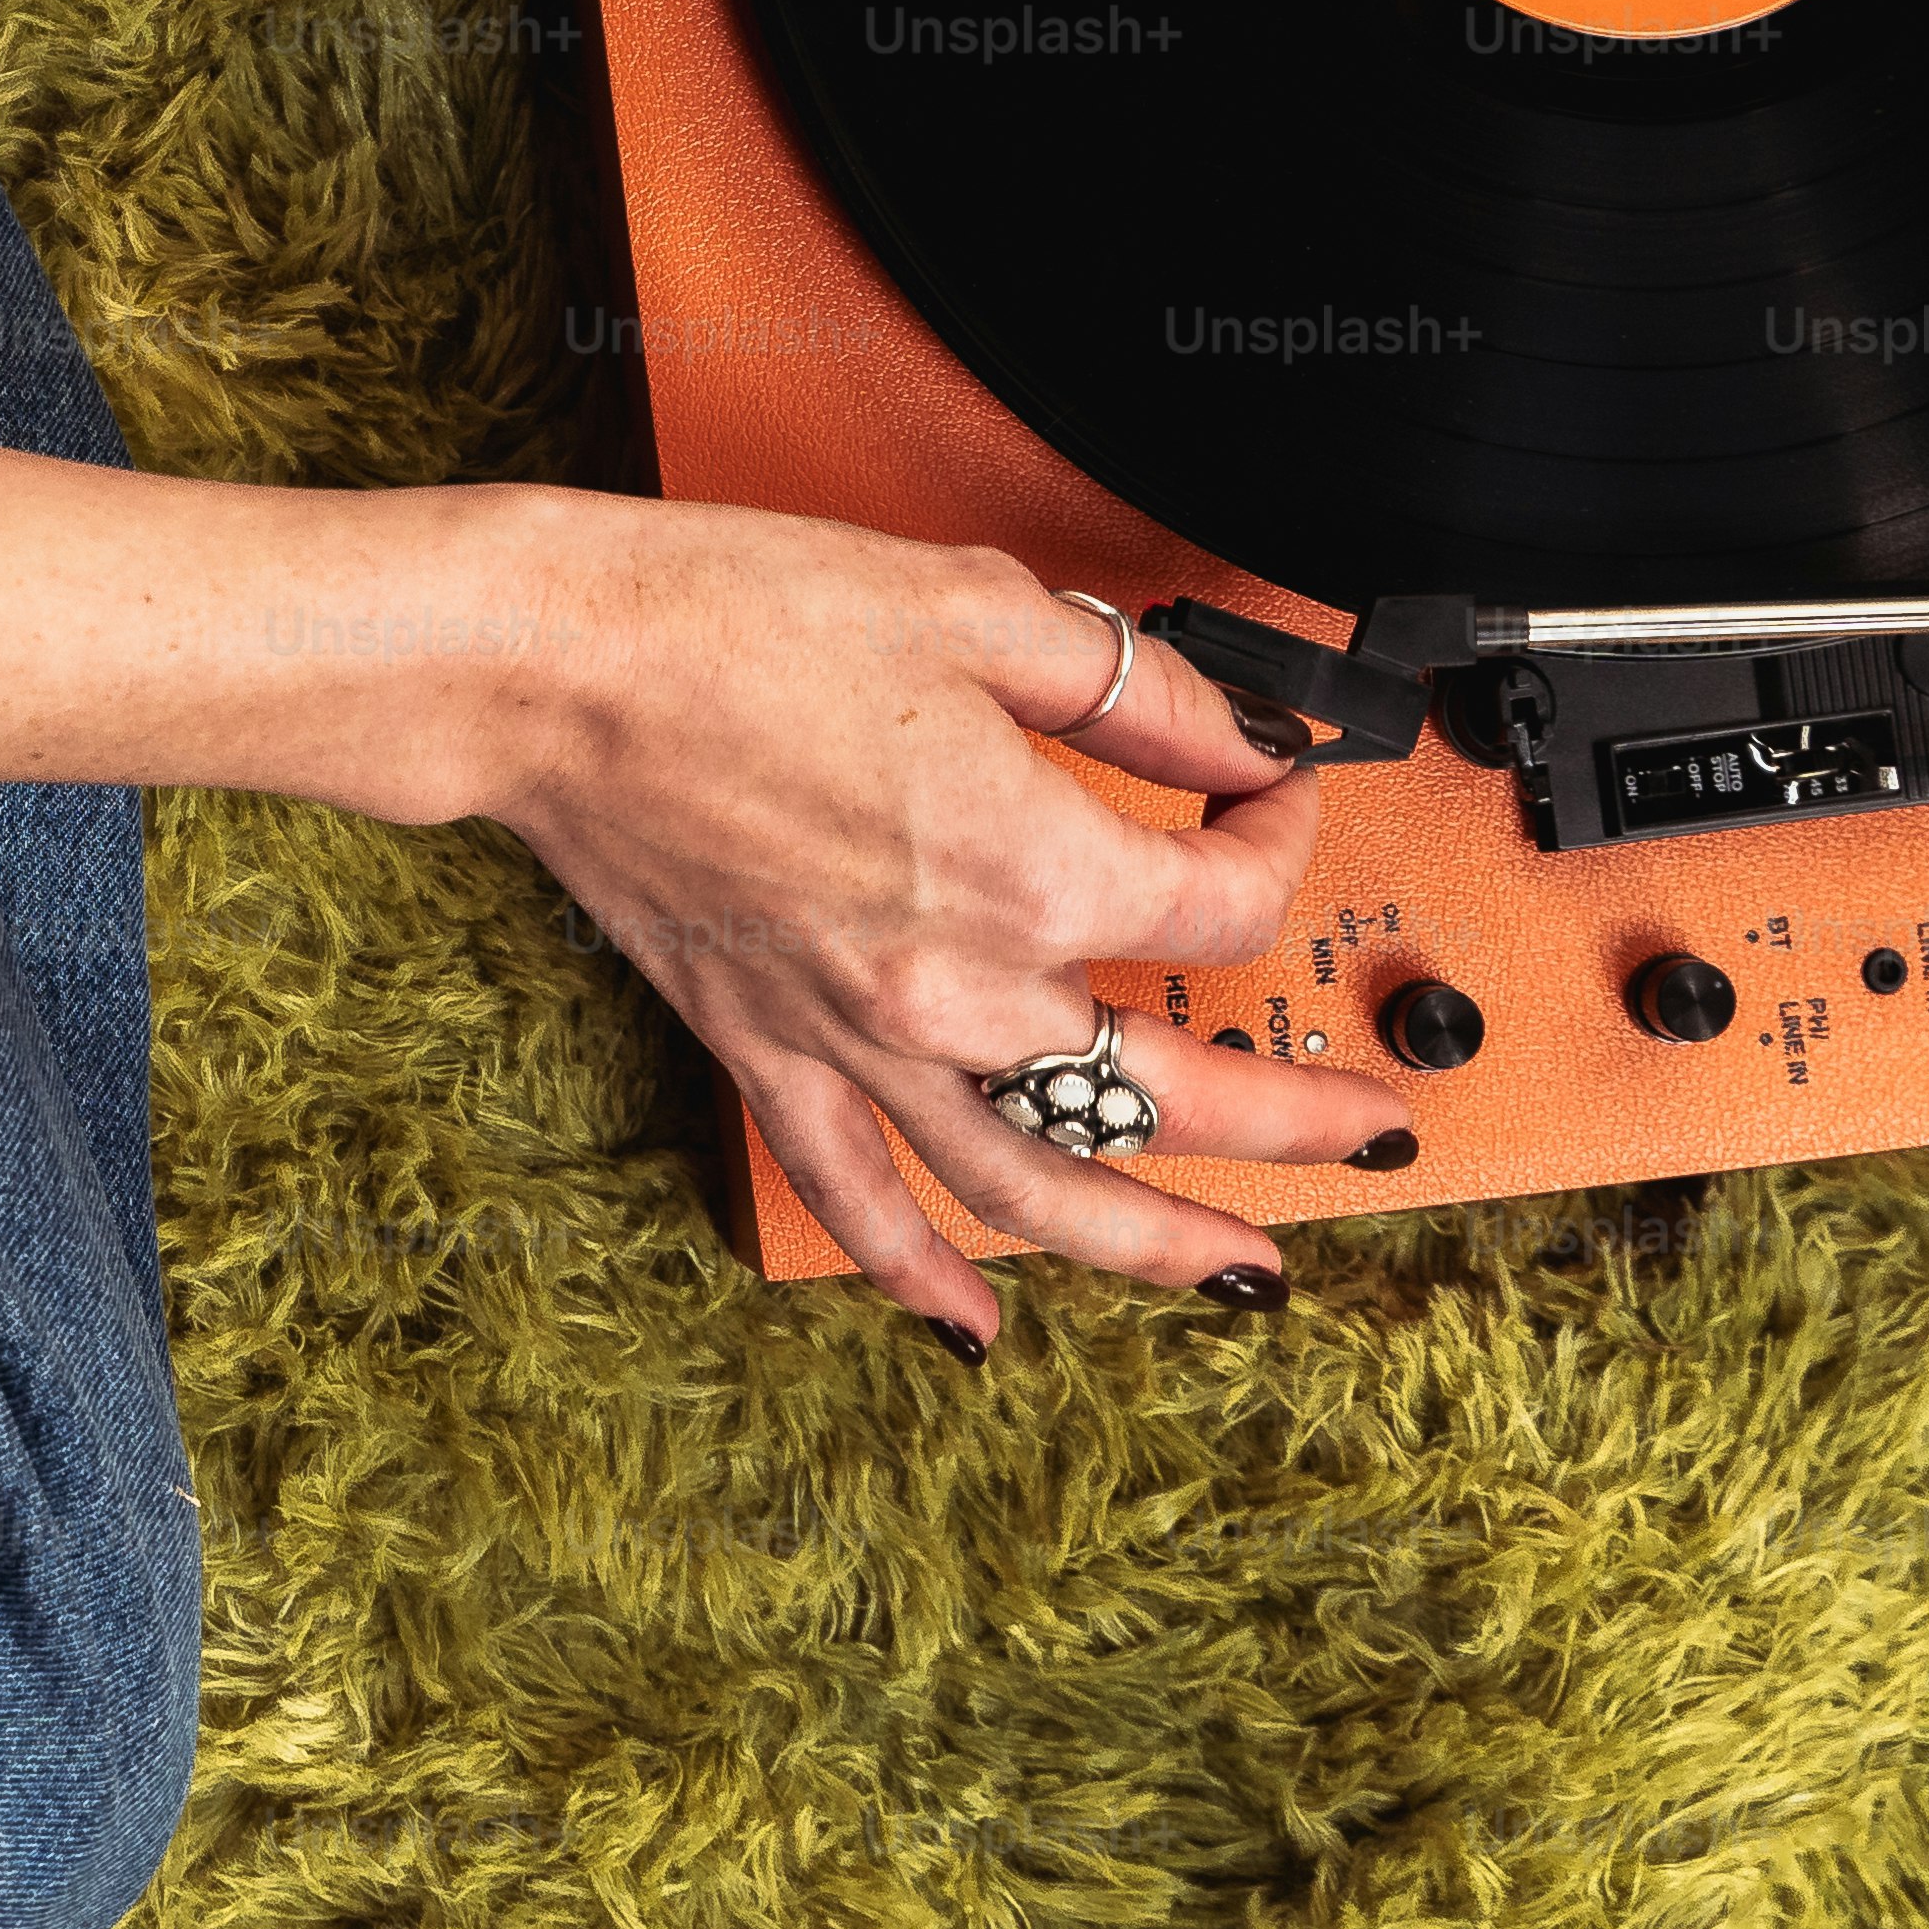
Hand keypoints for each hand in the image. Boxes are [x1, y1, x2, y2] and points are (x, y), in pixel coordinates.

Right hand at [399, 490, 1410, 1346]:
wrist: (555, 666)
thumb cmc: (735, 616)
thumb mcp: (976, 605)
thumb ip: (1129, 687)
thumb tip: (1231, 731)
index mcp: (1028, 865)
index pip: (1216, 908)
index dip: (1274, 845)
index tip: (1269, 798)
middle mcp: (958, 985)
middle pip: (1171, 1090)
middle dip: (1295, 1122)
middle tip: (1372, 1137)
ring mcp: (860, 1038)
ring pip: (1036, 1190)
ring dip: (1155, 1248)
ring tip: (1243, 1274)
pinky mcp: (770, 1053)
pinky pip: (856, 1196)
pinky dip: (917, 1275)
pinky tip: (974, 1322)